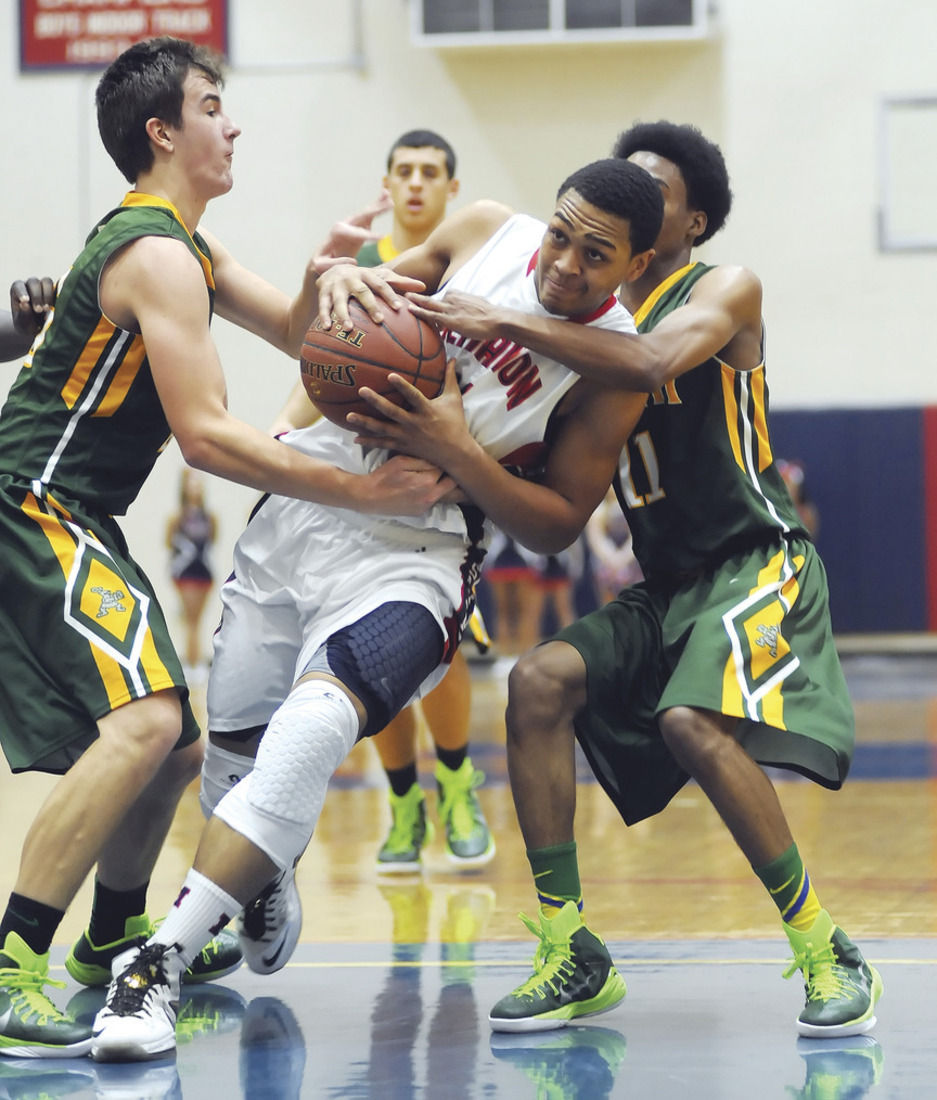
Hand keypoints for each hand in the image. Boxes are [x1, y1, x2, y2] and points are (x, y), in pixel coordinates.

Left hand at [10, 276, 54, 336]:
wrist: (38, 329)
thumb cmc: (27, 326)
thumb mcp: (22, 323)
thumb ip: (23, 314)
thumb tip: (24, 304)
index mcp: (17, 291)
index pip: (18, 286)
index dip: (22, 292)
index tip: (26, 301)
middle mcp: (29, 286)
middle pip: (33, 282)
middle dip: (37, 296)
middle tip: (39, 310)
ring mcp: (43, 287)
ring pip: (47, 282)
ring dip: (48, 294)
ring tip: (48, 309)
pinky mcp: (55, 291)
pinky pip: (59, 288)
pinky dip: (59, 295)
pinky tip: (58, 306)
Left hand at [314, 189, 393, 269]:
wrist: (322, 258)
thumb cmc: (321, 263)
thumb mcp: (321, 266)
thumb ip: (335, 263)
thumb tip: (354, 261)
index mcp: (336, 233)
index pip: (355, 233)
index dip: (368, 235)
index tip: (381, 238)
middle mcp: (344, 224)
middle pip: (362, 216)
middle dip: (375, 211)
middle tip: (389, 204)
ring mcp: (351, 224)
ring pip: (367, 213)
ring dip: (378, 204)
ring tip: (388, 194)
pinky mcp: (358, 226)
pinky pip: (370, 215)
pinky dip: (378, 206)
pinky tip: (386, 197)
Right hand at [316, 263, 425, 329]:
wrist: (330, 269)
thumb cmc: (361, 278)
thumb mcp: (378, 277)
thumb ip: (399, 282)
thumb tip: (423, 286)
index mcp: (367, 274)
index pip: (381, 284)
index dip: (390, 295)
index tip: (400, 308)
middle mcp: (351, 278)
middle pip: (362, 291)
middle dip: (370, 305)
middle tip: (379, 320)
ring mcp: (336, 285)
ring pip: (340, 300)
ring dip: (344, 314)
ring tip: (349, 328)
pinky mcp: (323, 291)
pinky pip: (323, 305)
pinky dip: (324, 316)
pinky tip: (327, 328)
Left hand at [348, 361, 469, 466]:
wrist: (455, 453)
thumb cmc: (455, 423)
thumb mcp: (454, 399)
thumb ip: (450, 378)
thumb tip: (452, 358)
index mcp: (427, 411)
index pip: (413, 396)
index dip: (402, 386)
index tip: (390, 375)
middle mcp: (415, 424)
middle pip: (392, 412)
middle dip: (376, 401)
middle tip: (361, 390)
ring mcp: (407, 436)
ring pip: (383, 429)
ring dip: (365, 423)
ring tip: (348, 416)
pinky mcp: (403, 446)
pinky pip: (383, 444)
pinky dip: (369, 442)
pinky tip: (355, 438)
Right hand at [362, 453, 455, 515]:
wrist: (369, 497)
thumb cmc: (383, 476)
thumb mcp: (402, 461)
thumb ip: (423, 461)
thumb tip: (438, 460)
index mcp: (428, 481)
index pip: (445, 468)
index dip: (443, 461)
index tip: (442, 456)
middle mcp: (431, 496)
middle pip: (451, 484)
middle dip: (449, 475)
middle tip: (445, 467)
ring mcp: (426, 507)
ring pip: (444, 494)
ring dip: (441, 484)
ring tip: (437, 475)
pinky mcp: (420, 512)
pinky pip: (433, 500)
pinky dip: (432, 493)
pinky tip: (423, 487)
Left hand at [407, 289, 502, 341]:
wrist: (497, 319)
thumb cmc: (491, 315)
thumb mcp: (479, 305)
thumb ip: (470, 306)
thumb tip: (471, 309)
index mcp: (459, 295)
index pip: (442, 298)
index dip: (434, 302)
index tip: (427, 303)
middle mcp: (452, 298)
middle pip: (432, 297)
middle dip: (417, 295)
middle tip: (405, 292)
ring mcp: (450, 308)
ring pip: (428, 303)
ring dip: (414, 300)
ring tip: (403, 298)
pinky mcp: (450, 319)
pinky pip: (431, 315)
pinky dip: (419, 311)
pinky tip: (410, 310)